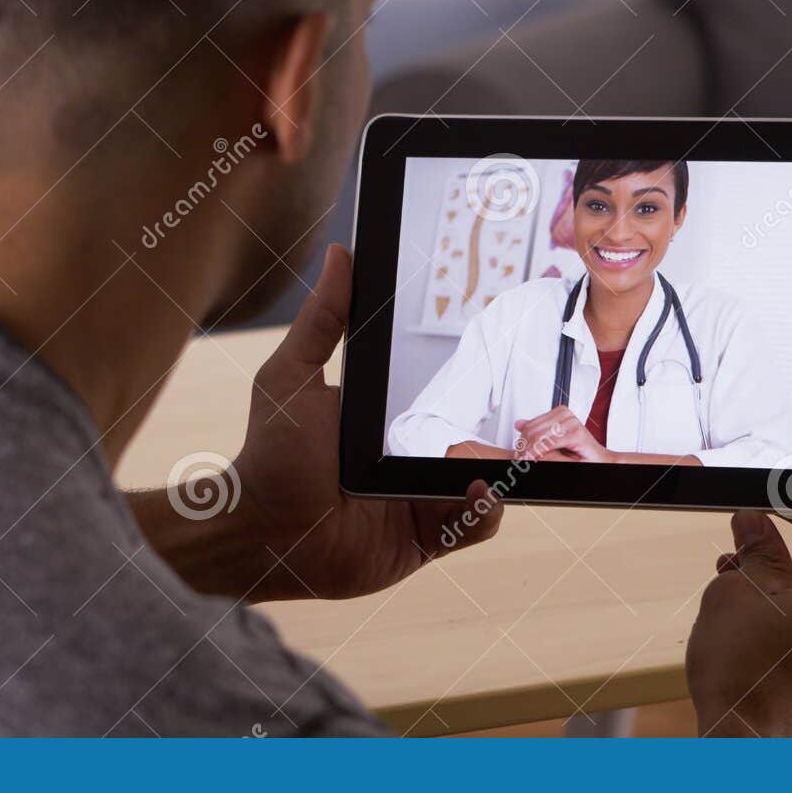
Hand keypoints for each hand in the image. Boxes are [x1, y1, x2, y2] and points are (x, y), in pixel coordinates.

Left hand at [229, 245, 503, 601]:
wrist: (261, 531)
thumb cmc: (271, 453)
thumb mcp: (292, 376)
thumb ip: (321, 320)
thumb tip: (341, 253)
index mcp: (387, 419)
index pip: (444, 396)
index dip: (476, 383)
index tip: (503, 357)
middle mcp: (409, 458)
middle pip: (475, 439)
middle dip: (505, 429)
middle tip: (530, 412)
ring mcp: (420, 498)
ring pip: (485, 482)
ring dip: (500, 470)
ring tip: (503, 456)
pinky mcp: (424, 539)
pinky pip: (472, 526)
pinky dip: (485, 511)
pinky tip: (479, 491)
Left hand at [513, 407, 611, 462]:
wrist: (599, 461)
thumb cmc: (580, 453)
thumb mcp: (553, 440)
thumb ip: (537, 431)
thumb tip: (519, 424)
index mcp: (560, 412)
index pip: (531, 424)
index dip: (521, 440)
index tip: (517, 453)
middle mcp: (566, 414)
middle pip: (533, 430)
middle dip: (523, 446)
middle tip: (519, 460)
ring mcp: (572, 422)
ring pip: (538, 436)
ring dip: (528, 451)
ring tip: (525, 461)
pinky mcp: (576, 433)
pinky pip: (549, 443)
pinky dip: (537, 452)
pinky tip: (532, 459)